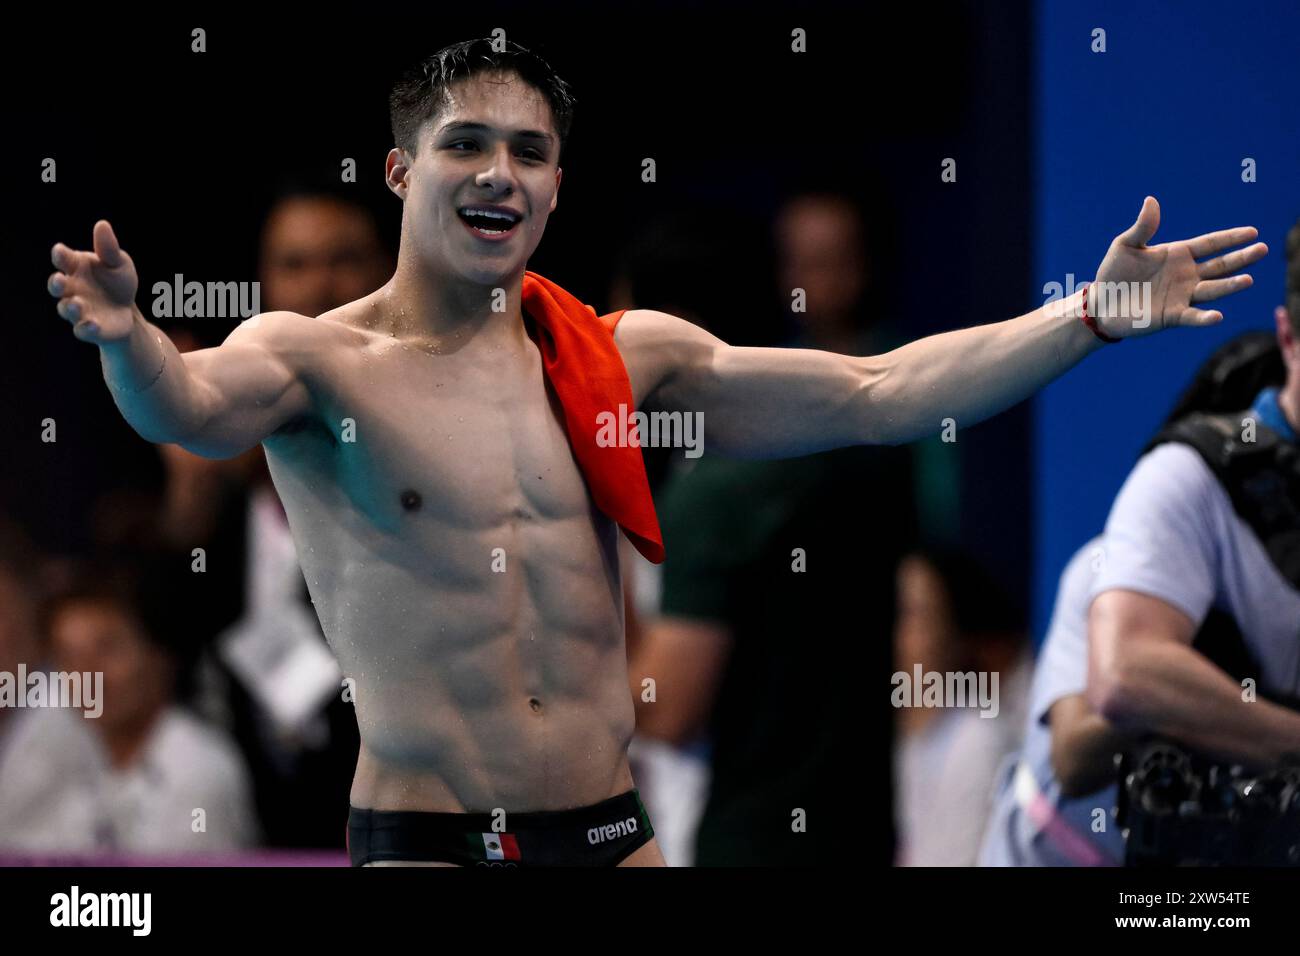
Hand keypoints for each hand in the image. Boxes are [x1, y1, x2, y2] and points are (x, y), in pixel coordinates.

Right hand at [48, 220, 138, 343]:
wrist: (128, 312)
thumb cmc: (117, 283)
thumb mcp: (118, 263)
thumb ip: (108, 248)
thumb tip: (102, 224)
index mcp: (76, 268)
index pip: (63, 259)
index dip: (60, 255)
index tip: (60, 251)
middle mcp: (72, 289)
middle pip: (56, 286)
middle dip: (56, 283)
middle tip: (61, 279)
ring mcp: (79, 310)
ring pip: (66, 309)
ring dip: (70, 307)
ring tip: (77, 303)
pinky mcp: (90, 328)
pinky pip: (82, 330)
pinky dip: (85, 328)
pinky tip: (92, 324)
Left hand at [1091, 197, 1267, 337]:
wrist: (1100, 303)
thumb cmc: (1114, 272)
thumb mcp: (1126, 245)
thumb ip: (1143, 227)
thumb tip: (1151, 200)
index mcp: (1178, 255)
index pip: (1210, 244)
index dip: (1231, 238)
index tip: (1252, 232)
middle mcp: (1186, 275)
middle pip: (1220, 266)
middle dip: (1241, 258)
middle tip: (1262, 249)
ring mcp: (1181, 295)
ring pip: (1212, 290)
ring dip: (1229, 286)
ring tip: (1248, 280)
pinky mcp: (1172, 316)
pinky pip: (1192, 316)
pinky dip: (1204, 318)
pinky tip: (1217, 316)